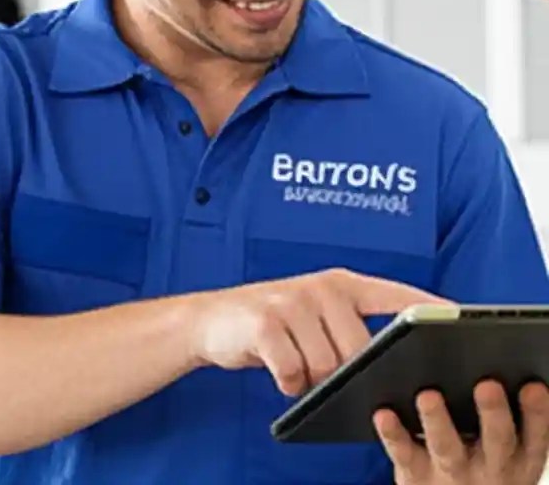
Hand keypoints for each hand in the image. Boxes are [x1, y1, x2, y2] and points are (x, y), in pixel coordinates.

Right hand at [189, 268, 450, 395]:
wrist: (209, 320)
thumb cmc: (272, 324)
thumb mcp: (315, 314)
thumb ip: (352, 327)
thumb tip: (395, 364)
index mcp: (343, 284)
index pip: (398, 296)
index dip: (431, 308)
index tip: (458, 318)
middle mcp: (322, 287)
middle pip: (361, 350)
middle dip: (344, 373)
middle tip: (318, 368)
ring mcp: (292, 301)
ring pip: (327, 366)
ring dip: (311, 379)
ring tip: (295, 367)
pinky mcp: (264, 322)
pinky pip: (292, 371)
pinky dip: (287, 382)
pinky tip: (278, 372)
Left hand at [374, 381, 548, 484]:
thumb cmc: (480, 466)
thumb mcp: (508, 454)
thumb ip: (507, 419)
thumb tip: (505, 368)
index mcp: (520, 457)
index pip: (536, 436)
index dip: (537, 413)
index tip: (534, 387)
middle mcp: (491, 467)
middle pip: (496, 440)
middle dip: (493, 412)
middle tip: (487, 385)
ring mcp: (452, 471)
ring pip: (446, 446)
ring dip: (438, 421)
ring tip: (429, 396)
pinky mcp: (415, 474)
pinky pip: (403, 453)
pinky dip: (393, 434)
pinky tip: (384, 414)